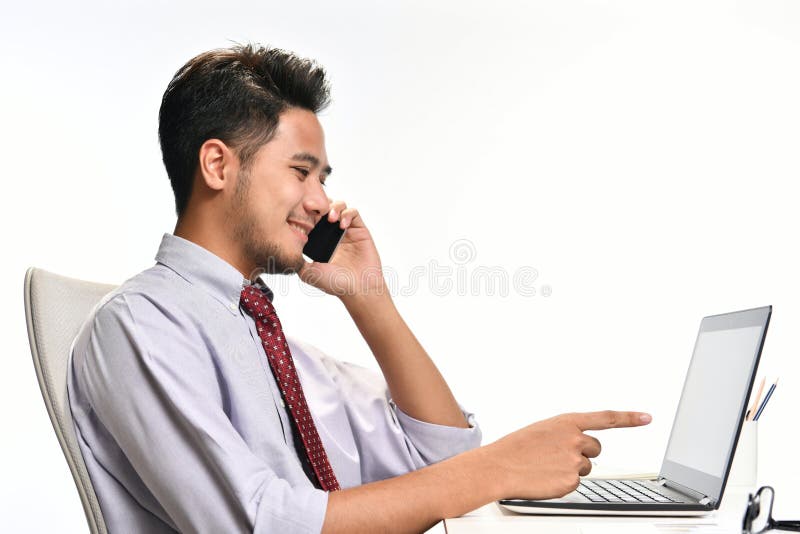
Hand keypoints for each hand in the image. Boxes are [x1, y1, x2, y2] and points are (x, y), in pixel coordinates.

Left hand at [298, 200, 384, 298]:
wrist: (358, 289)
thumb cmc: (335, 284)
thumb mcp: (308, 273)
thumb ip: (296, 260)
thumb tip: (282, 251)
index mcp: (319, 240)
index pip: (311, 218)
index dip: (305, 213)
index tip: (299, 211)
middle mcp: (332, 233)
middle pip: (324, 208)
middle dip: (318, 205)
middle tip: (312, 207)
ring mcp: (346, 231)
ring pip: (339, 206)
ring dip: (334, 207)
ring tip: (330, 218)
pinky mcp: (359, 230)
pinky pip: (353, 213)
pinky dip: (347, 214)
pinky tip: (342, 225)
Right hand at [484, 410, 651, 499]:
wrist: (499, 466)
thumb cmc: (516, 448)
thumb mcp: (543, 430)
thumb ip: (565, 433)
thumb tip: (580, 443)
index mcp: (567, 422)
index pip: (606, 418)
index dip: (629, 418)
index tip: (647, 417)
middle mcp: (575, 439)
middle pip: (595, 448)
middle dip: (581, 453)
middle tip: (557, 455)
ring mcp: (575, 460)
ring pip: (585, 467)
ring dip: (569, 468)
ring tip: (546, 466)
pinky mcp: (572, 481)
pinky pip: (575, 483)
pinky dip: (562, 482)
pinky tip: (545, 477)